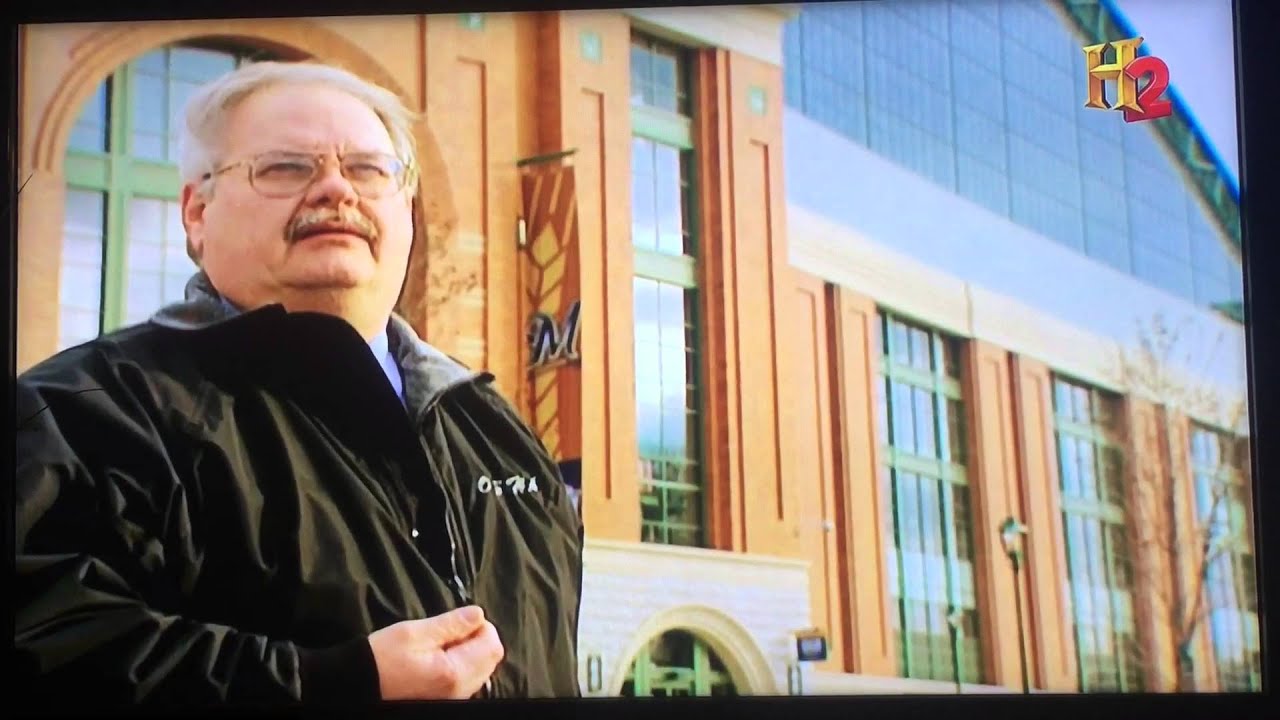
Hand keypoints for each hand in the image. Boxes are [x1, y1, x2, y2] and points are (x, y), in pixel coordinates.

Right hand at [368, 605, 504, 700]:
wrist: (359, 685)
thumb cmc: (381, 658)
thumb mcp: (413, 632)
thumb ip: (450, 624)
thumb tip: (477, 614)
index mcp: (453, 672)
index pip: (492, 646)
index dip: (482, 626)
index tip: (460, 620)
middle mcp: (459, 690)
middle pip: (491, 660)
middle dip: (479, 639)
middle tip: (450, 630)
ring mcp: (454, 698)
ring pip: (482, 670)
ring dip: (471, 652)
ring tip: (442, 644)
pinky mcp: (446, 700)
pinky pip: (469, 680)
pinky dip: (463, 664)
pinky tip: (440, 658)